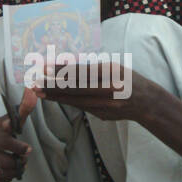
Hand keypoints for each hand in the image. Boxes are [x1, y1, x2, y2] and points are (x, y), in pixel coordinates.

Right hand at [0, 115, 31, 181]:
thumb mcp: (8, 121)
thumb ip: (21, 111)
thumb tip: (32, 93)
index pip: (4, 141)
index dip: (18, 147)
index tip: (28, 149)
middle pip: (5, 160)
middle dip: (19, 161)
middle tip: (25, 158)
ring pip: (1, 172)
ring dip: (15, 170)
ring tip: (20, 165)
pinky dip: (7, 178)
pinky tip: (11, 172)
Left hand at [35, 63, 157, 122]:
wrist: (145, 102)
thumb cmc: (127, 79)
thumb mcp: (113, 67)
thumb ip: (91, 69)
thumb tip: (63, 66)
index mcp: (111, 73)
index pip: (81, 71)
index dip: (61, 70)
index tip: (45, 68)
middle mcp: (108, 89)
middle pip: (75, 87)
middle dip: (53, 85)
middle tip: (35, 82)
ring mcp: (105, 105)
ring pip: (75, 99)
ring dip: (55, 96)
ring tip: (39, 92)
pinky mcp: (102, 115)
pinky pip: (80, 107)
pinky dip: (65, 101)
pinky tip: (53, 98)